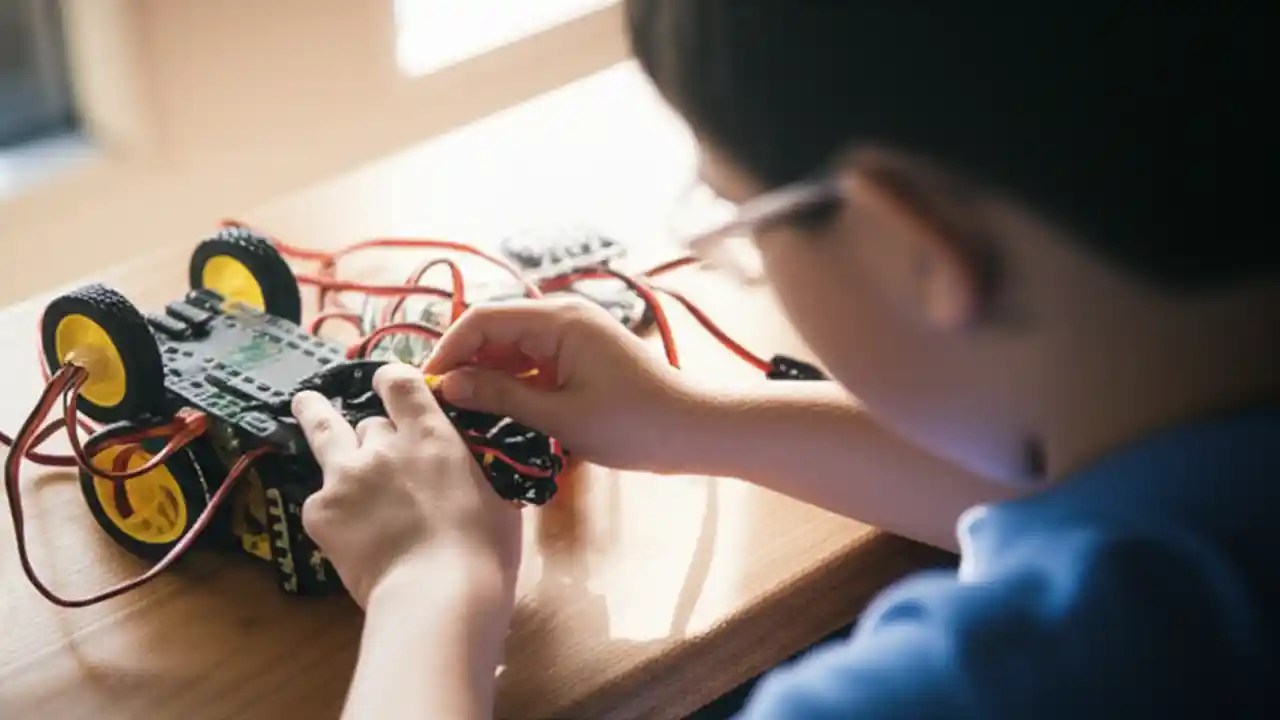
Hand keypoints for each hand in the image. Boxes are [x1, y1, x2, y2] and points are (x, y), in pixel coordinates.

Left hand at [291, 363, 520, 609]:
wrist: (437, 596)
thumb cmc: (484, 551)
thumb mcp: (495, 496)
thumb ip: (472, 471)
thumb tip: (469, 469)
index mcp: (431, 435)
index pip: (400, 383)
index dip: (391, 380)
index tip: (387, 384)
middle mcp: (382, 444)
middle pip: (367, 422)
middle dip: (374, 436)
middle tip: (380, 457)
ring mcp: (345, 476)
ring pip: (324, 434)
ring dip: (319, 420)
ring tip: (306, 405)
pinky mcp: (318, 512)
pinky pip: (321, 498)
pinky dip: (331, 507)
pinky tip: (344, 529)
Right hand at [423, 297, 701, 471]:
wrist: (694, 431)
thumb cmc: (634, 425)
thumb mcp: (560, 416)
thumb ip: (501, 397)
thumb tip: (448, 385)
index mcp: (558, 319)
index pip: (483, 319)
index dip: (448, 350)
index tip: (426, 386)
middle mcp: (563, 317)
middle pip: (494, 331)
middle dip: (464, 365)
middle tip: (440, 406)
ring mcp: (572, 336)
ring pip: (510, 349)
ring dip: (487, 377)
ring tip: (464, 416)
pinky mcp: (580, 357)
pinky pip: (532, 363)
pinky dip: (512, 385)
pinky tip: (497, 415)